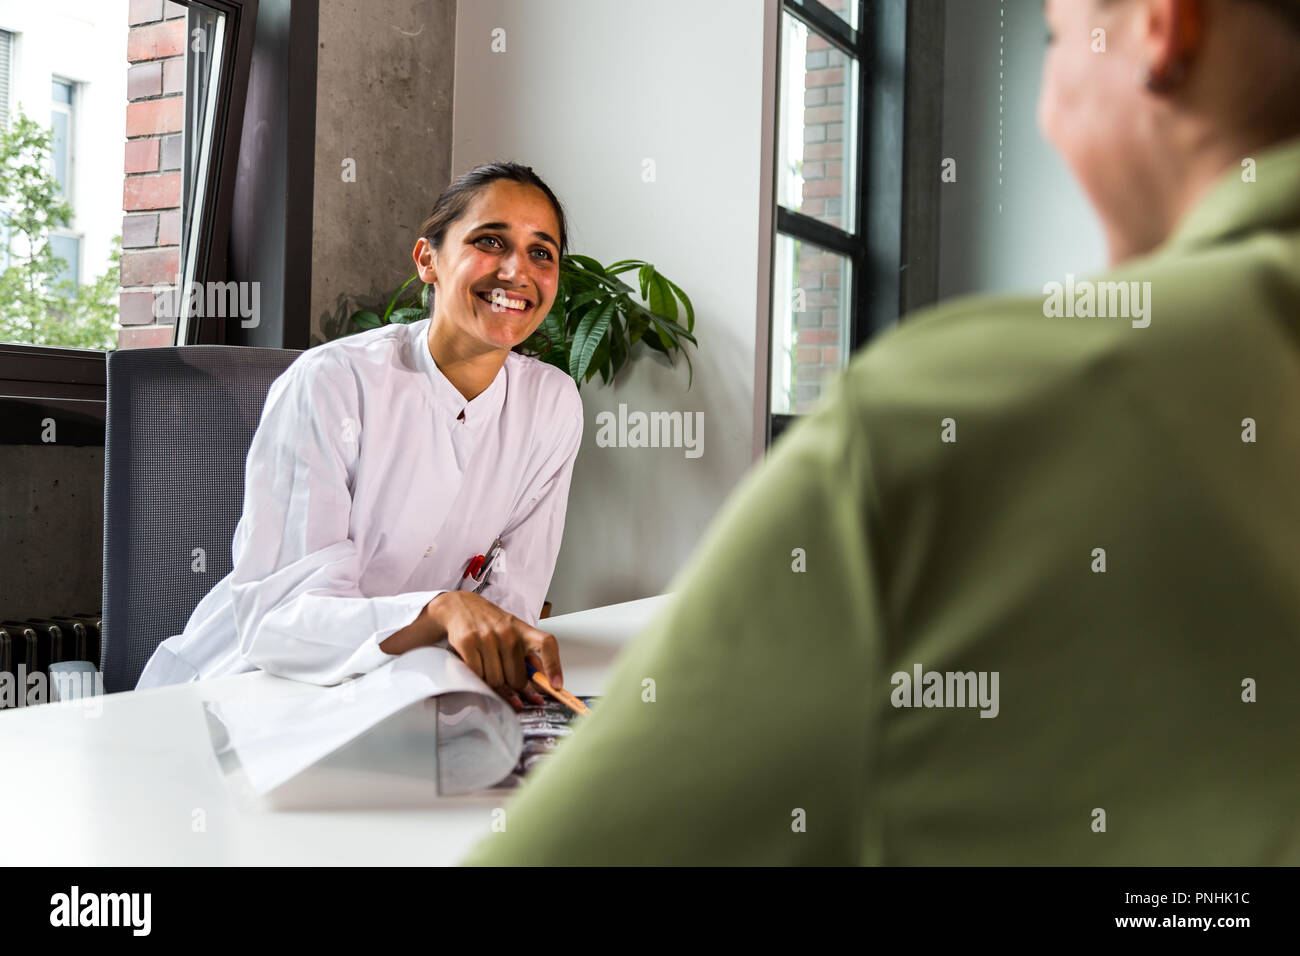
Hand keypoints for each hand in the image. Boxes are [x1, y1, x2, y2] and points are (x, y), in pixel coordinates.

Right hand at [424, 591, 562, 709]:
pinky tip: (477, 668)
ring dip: (493, 684)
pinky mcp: (468, 642)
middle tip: (509, 686)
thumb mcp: (512, 633)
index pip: (546, 644)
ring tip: (489, 670)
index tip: (556, 685)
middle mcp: (507, 631)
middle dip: (514, 688)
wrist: (459, 606)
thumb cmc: (489, 623)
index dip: (554, 667)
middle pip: (518, 677)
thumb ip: (527, 656)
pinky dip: (478, 679)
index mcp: (522, 630)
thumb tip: (543, 683)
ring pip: (497, 680)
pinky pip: (478, 675)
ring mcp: (487, 636)